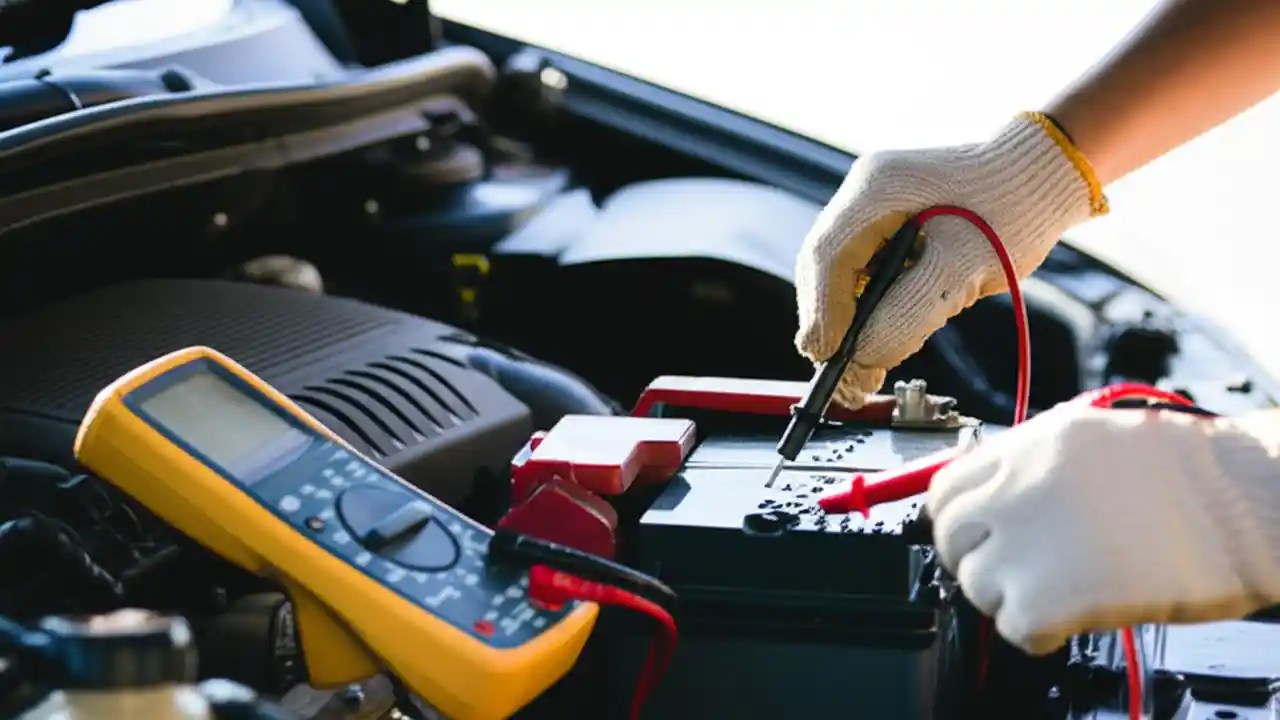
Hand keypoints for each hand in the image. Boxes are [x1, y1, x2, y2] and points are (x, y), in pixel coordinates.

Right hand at [794, 113, 1107, 408]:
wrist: (1045, 176)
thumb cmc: (1014, 212)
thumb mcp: (963, 270)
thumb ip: (906, 316)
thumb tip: (861, 361)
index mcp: (877, 188)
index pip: (827, 257)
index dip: (823, 314)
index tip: (830, 360)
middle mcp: (865, 191)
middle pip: (823, 266)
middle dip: (829, 322)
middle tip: (844, 376)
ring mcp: (874, 203)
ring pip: (838, 271)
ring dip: (845, 318)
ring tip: (861, 366)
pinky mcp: (887, 218)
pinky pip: (860, 268)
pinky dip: (864, 304)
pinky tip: (878, 331)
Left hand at [927, 402, 1279, 655]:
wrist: (1248, 501)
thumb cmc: (1192, 476)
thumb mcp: (1089, 442)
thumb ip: (1031, 468)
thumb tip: (993, 500)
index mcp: (1025, 448)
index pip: (944, 491)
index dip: (959, 522)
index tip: (977, 538)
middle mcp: (1015, 489)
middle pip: (953, 540)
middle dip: (978, 562)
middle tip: (1019, 574)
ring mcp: (1027, 541)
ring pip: (978, 587)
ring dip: (1011, 598)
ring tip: (1062, 591)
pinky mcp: (1051, 594)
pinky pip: (1014, 627)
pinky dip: (1039, 632)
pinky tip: (1074, 617)